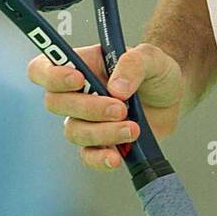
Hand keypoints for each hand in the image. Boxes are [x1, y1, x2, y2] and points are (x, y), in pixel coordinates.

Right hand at [27, 42, 183, 170]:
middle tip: (120, 108)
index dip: (51, 75)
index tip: (78, 79)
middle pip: (55, 103)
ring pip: (73, 131)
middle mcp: (77, 93)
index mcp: (81, 64)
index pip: (43, 68)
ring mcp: (86, 119)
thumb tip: (116, 88)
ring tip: (133, 129)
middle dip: (88, 108)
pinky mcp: (100, 142)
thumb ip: (134, 64)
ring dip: (102, 132)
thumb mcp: (151, 57)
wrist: (173, 96)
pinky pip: (87, 155)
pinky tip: (116, 157)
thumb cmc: (155, 70)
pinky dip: (100, 159)